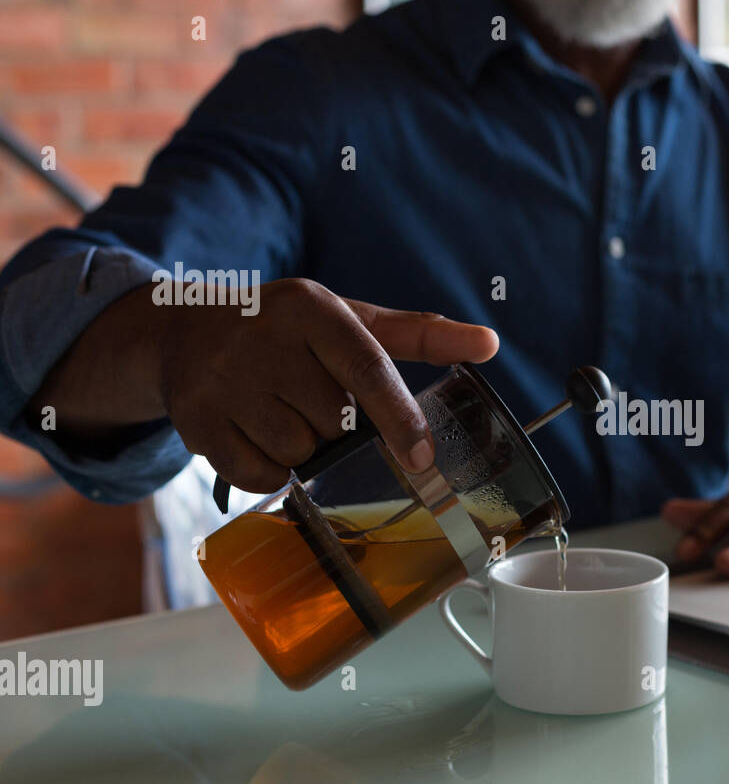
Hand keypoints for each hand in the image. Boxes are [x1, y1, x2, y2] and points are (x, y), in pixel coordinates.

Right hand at [155, 278, 497, 491]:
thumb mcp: (349, 319)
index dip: (399, 417)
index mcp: (310, 309)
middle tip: (310, 397)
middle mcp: (263, 338)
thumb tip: (491, 343)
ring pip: (299, 452)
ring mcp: (223, 380)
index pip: (366, 368)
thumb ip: (420, 334)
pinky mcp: (195, 420)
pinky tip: (256, 434)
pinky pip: (261, 475)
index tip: (424, 458)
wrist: (183, 330)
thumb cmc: (286, 330)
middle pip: (335, 423)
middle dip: (337, 425)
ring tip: (280, 410)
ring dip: (304, 448)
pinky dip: (270, 470)